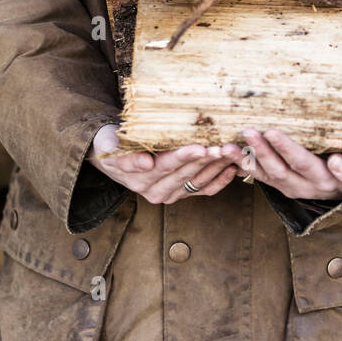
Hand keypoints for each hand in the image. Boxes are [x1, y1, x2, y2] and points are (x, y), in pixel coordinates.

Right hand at [86, 124, 237, 204]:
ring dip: (216, 167)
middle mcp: (157, 191)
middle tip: (223, 146)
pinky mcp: (183, 193)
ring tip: (231, 151)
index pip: (165, 166)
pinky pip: (205, 190)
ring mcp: (172, 194)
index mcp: (140, 179)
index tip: (199, 147)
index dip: (183, 157)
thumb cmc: (112, 146)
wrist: (113, 158)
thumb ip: (123, 154)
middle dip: (206, 159)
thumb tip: (145, 163)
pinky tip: (232, 167)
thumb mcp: (109, 146)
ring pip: (198, 182)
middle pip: (186, 174)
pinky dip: (221, 180)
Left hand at [219, 128, 341, 201]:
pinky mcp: (277, 184)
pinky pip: (257, 175)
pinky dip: (241, 165)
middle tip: (247, 131)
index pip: (301, 162)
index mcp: (321, 180)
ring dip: (243, 160)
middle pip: (277, 169)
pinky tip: (226, 153)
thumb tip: (337, 161)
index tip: (272, 131)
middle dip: (261, 150)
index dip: (286, 148)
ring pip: (262, 174)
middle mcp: (301, 186)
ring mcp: (286, 186)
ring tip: (225, 147)